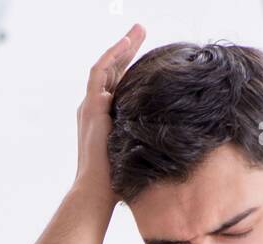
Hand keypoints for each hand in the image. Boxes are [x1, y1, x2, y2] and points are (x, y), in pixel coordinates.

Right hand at [74, 22, 145, 202]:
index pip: (117, 87)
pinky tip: (126, 44)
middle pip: (112, 72)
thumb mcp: (134, 157)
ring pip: (106, 67)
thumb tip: (172, 144)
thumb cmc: (115, 184)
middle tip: (141, 32)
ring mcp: (91, 106)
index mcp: (104, 120)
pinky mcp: (92, 106)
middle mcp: (94, 109)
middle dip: (127, 51)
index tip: (146, 58)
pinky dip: (113, 56)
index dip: (129, 70)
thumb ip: (145, 145)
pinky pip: (101, 72)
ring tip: (138, 31)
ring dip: (122, 47)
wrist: (95, 192)